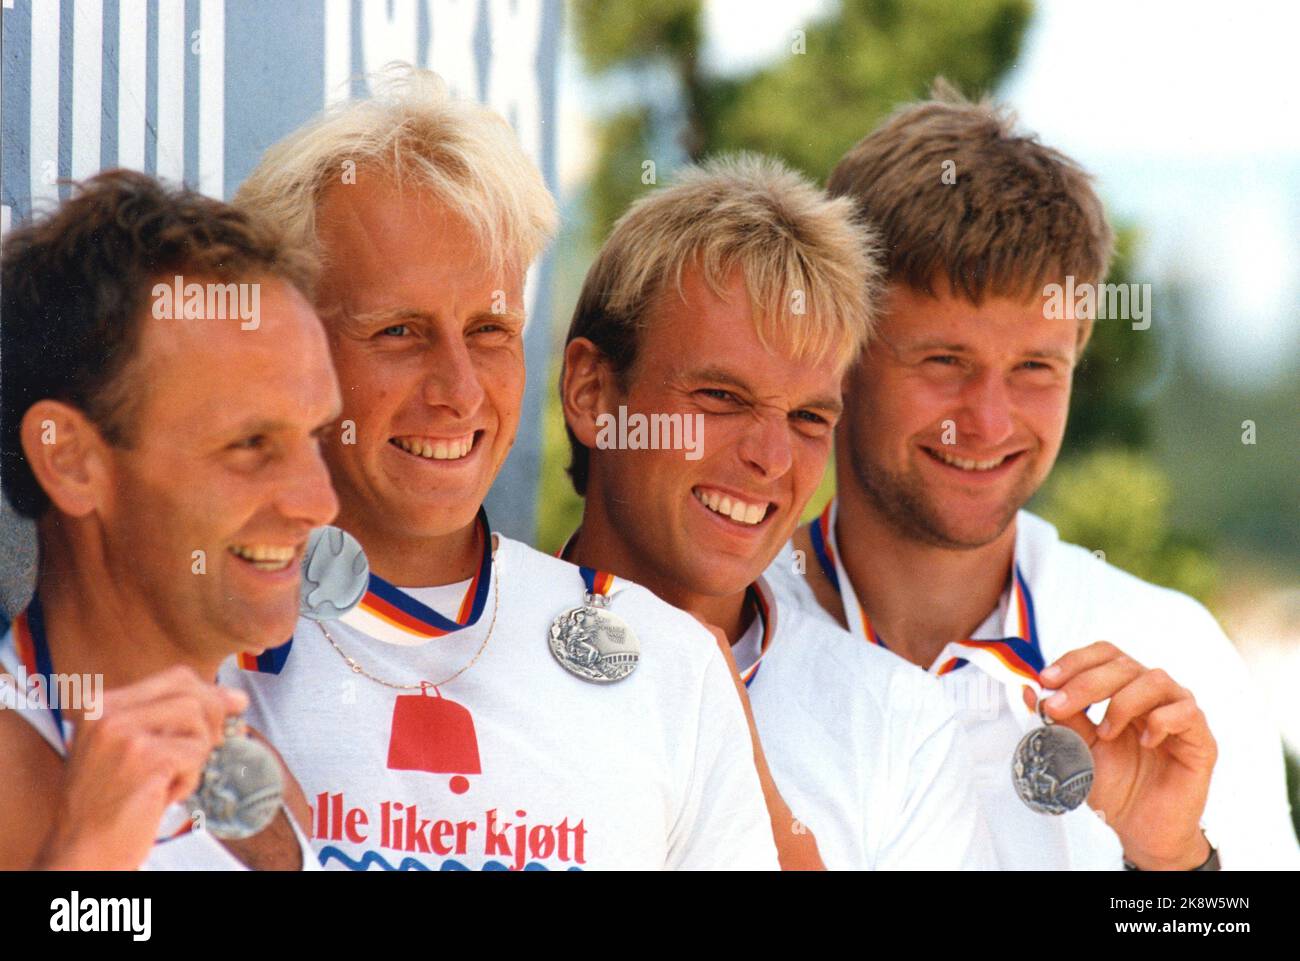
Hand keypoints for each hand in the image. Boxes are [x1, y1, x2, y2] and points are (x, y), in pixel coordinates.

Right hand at [33, 666, 246, 869]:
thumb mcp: (131, 749)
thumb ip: (174, 718)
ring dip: (197, 753)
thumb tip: (237, 697)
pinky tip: (164, 795)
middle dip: (213, 717)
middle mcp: (106, 712)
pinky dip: (189, 778)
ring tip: (171, 778)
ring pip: (196, 719)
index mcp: (100, 704)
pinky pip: (195, 753)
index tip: (232, 708)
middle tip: (210, 747)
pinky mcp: (142, 757)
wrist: (83, 851)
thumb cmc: (111, 804)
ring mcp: (122, 732)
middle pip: (190, 691)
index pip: (174, 677)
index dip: (210, 693)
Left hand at [1027, 641, 1215, 869]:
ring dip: (1122, 703)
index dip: (1075, 660)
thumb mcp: (1076, 748)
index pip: (1104, 655)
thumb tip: (1030, 689)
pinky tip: (1145, 742)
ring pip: (1155, 680)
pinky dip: (1160, 721)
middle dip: (1084, 683)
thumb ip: (1060, 718)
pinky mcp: (1201, 740)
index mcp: (1123, 690)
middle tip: (1057, 707)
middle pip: (1123, 664)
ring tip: (1105, 734)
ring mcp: (1179, 714)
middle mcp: (1152, 695)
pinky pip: (1186, 712)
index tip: (1045, 679)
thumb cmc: (1113, 786)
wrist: (1140, 829)